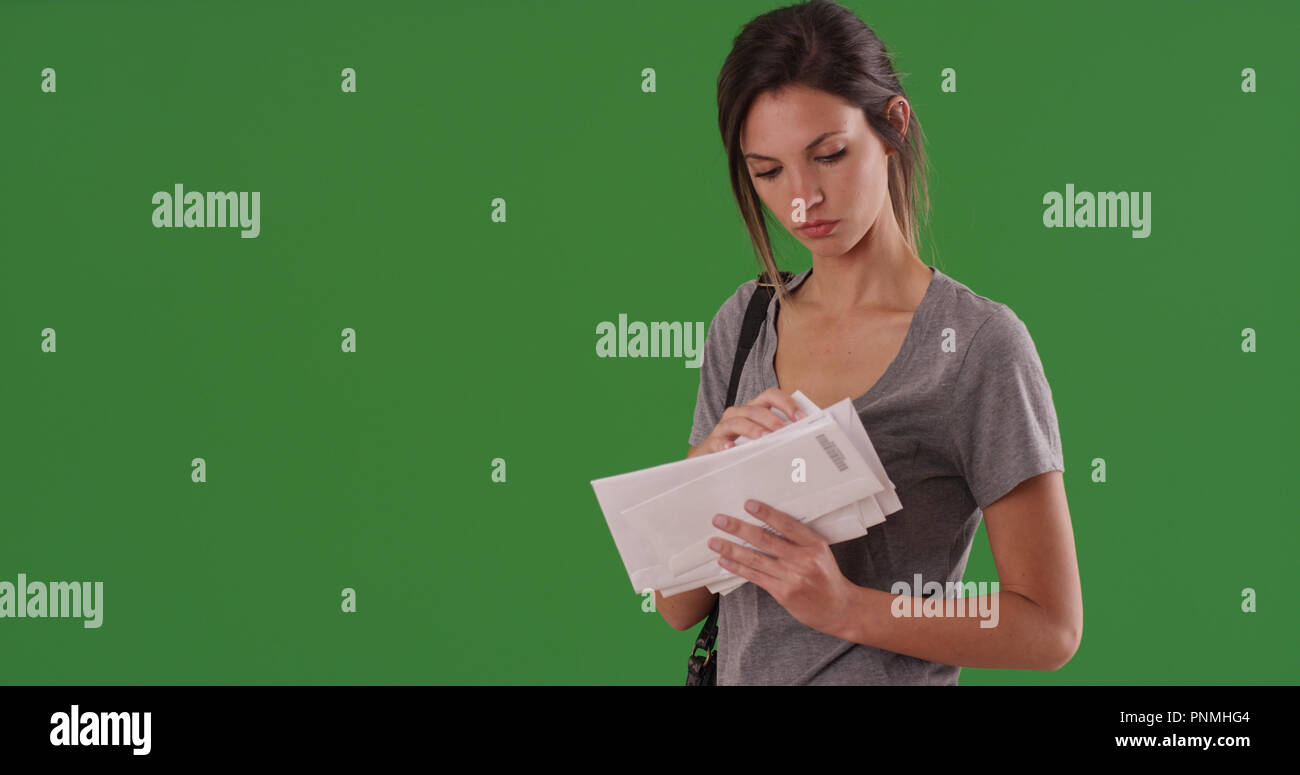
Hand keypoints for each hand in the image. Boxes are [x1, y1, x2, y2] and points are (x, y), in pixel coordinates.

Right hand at [699, 388, 805, 455]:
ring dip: (753, 429)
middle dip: (772, 420)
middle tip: (785, 432)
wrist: (712, 459)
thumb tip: (807, 435)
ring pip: (738, 422)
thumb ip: (781, 433)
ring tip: (765, 439)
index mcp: (754, 408)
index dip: (786, 403)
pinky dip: (725, 443)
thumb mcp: (763, 437)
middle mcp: (739, 413)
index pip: (770, 395)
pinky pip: (718, 441)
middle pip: (756, 409)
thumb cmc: (743, 447)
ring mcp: (724, 426)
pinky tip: (732, 449)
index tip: (800, 418)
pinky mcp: (712, 442)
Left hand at [708, 499, 859, 638]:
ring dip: (731, 549)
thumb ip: (798, 540)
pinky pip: (755, 577)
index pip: (787, 524)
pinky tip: (724, 561)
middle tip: (719, 520)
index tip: (748, 504)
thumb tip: (766, 523)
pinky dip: (738, 568)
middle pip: (766, 540)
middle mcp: (804, 559)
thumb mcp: (820, 552)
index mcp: (814, 544)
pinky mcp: (783, 593)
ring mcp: (793, 577)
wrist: (839, 608)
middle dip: (739, 528)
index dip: (766, 513)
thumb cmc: (827, 576)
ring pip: (756, 559)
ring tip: (714, 541)